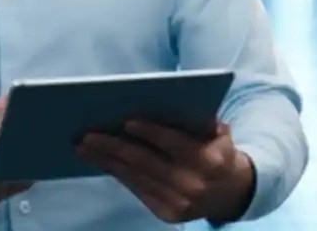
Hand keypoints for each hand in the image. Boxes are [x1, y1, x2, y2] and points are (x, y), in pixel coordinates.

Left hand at [77, 121, 254, 224]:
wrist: (232, 193)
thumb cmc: (218, 151)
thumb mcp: (220, 133)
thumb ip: (201, 119)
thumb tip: (168, 101)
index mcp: (209, 160)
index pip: (174, 143)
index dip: (150, 132)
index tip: (126, 121)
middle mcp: (193, 184)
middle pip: (146, 163)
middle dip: (114, 148)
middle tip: (87, 135)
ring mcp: (179, 203)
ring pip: (136, 178)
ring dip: (107, 162)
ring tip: (84, 147)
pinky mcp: (167, 214)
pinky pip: (137, 191)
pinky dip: (118, 174)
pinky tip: (102, 162)